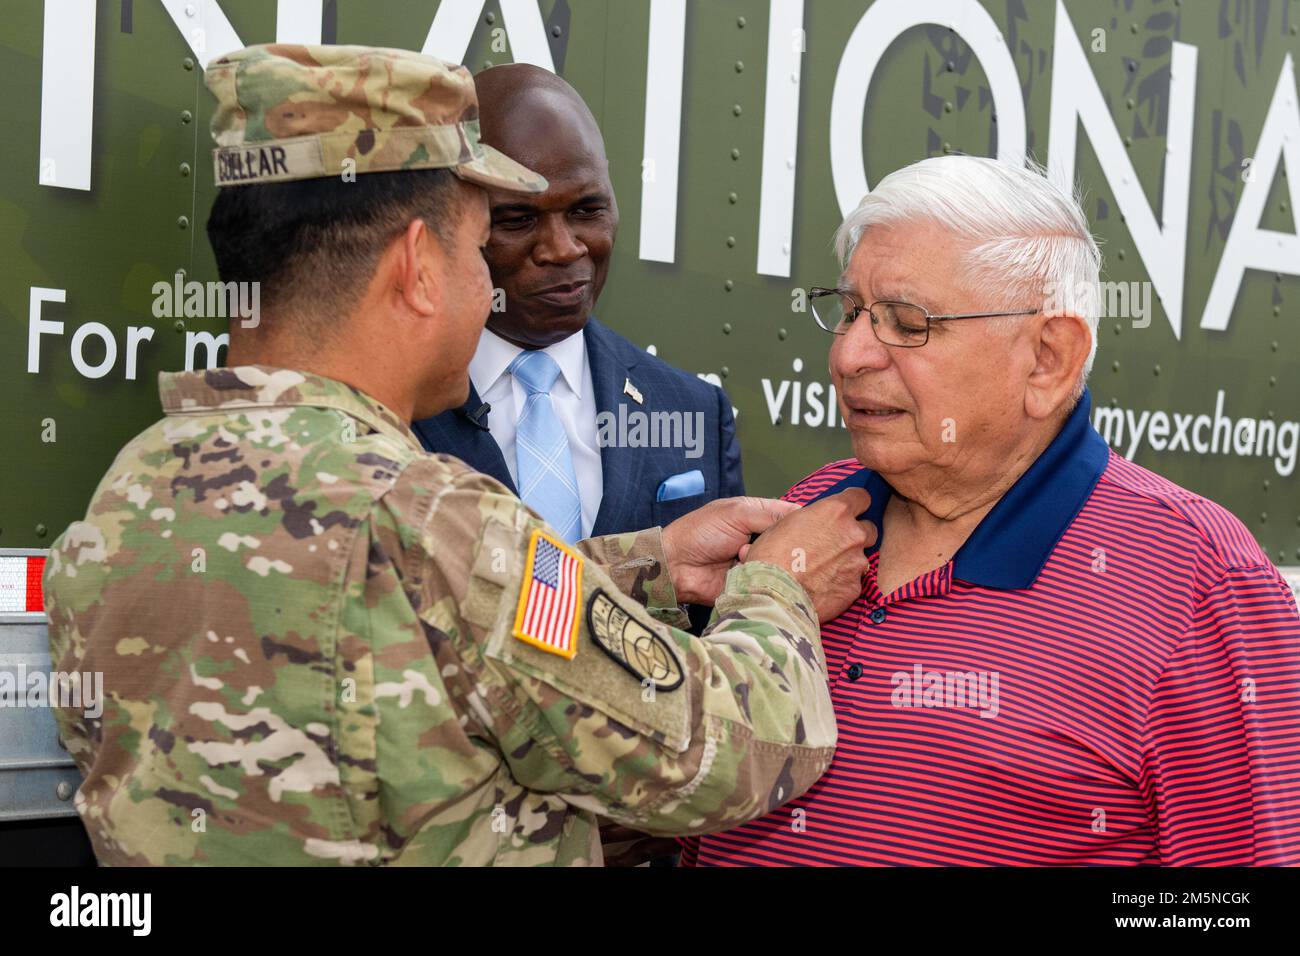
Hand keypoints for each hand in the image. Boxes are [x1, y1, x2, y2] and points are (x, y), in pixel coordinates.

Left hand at [661, 496, 800, 604]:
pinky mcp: (753, 583)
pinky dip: (760, 576)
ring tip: (741, 554)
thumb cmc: (700, 532)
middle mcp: (761, 539)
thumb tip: (800, 517)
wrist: (676, 566)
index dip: (802, 520)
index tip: (812, 525)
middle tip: (769, 543)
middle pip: (791, 542)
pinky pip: (769, 581)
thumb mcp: (736, 513)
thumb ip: (769, 514)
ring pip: (782, 563)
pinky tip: (741, 569)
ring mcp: (758, 562)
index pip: (790, 516)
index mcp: (758, 515)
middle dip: (784, 543)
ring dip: (767, 558)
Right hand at [745, 488, 875, 622]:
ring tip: (823, 571)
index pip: (861, 497)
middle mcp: (853, 534)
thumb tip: (813, 522)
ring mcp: (857, 562)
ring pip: (860, 558)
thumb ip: (811, 519)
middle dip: (855, 535)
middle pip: (868, 529)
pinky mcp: (854, 588)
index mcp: (835, 512)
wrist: (774, 593)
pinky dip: (841, 584)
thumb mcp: (786, 522)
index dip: (855, 504)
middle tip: (835, 544)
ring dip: (847, 562)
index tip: (849, 510)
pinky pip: (852, 582)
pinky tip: (822, 588)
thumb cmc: (772, 557)